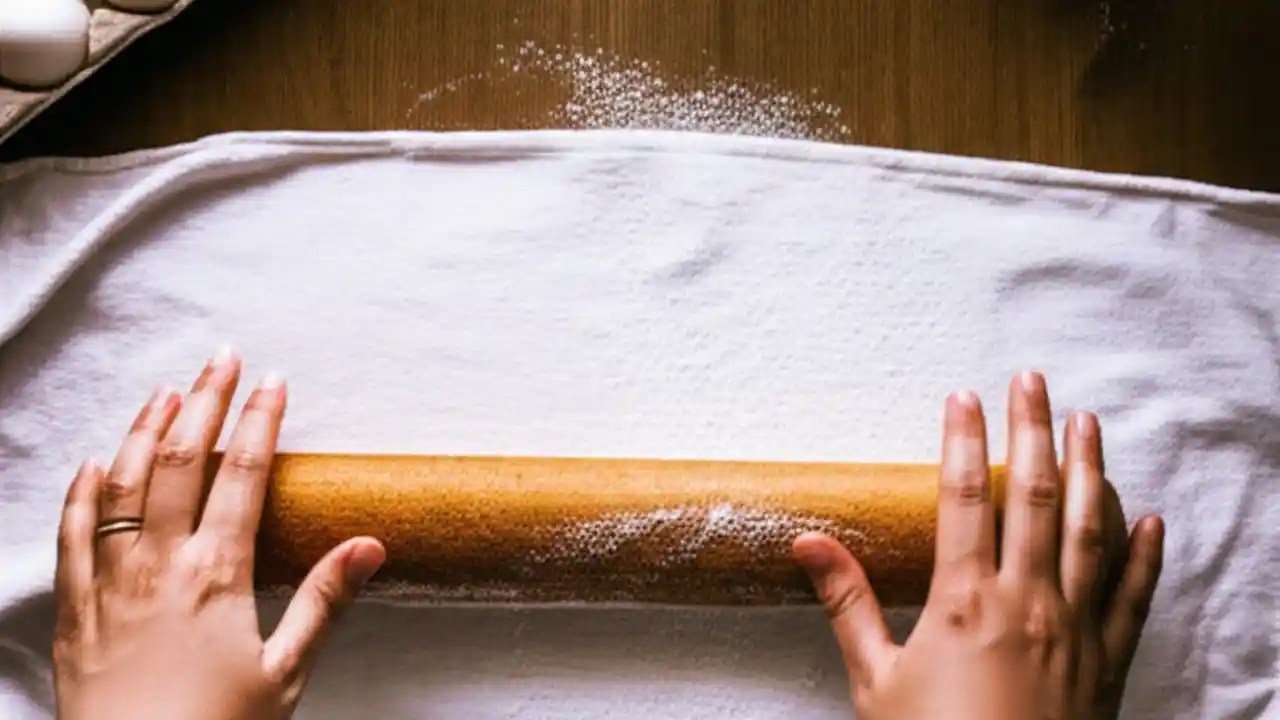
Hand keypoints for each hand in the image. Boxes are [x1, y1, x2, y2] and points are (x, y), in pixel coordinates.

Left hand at [53, 348, 385, 719]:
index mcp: (216, 575)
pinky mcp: (74, 609)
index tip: (272, 381)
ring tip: (166, 391)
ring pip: (119, 484)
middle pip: (178, 462)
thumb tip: (368, 545)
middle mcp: (158, 565)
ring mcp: (108, 583)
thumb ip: (324, 602)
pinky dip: (81, 489)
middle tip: (222, 359)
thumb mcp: (284, 674)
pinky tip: (93, 462)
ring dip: (142, 429)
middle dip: (204, 402)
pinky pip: (70, 532)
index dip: (259, 421)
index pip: (242, 475)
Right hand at [794, 371, 1163, 719]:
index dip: (963, 440)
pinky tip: (1149, 519)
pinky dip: (1144, 554)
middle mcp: (1027, 601)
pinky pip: (1134, 596)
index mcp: (965, 600)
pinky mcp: (1106, 661)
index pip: (965, 496)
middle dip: (1034, 429)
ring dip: (1092, 470)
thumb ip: (848, 603)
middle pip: (1036, 495)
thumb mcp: (875, 679)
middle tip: (1032, 379)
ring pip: (1092, 530)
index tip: (963, 397)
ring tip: (1088, 423)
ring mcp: (1074, 628)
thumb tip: (808, 543)